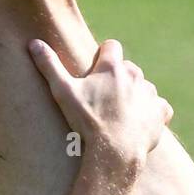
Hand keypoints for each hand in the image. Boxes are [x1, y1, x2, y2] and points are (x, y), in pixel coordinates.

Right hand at [27, 37, 172, 169]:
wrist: (115, 151)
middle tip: (102, 98)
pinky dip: (151, 112)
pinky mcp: (161, 112)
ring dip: (134, 95)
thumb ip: (49, 65)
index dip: (103, 55)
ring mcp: (150, 94)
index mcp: (112, 67)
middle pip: (127, 67)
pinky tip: (138, 122)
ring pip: (143, 87)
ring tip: (118, 114)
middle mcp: (135, 75)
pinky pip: (159, 106)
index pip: (111, 46)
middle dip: (117, 77)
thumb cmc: (87, 121)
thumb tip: (33, 42)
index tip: (95, 70)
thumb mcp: (62, 92)